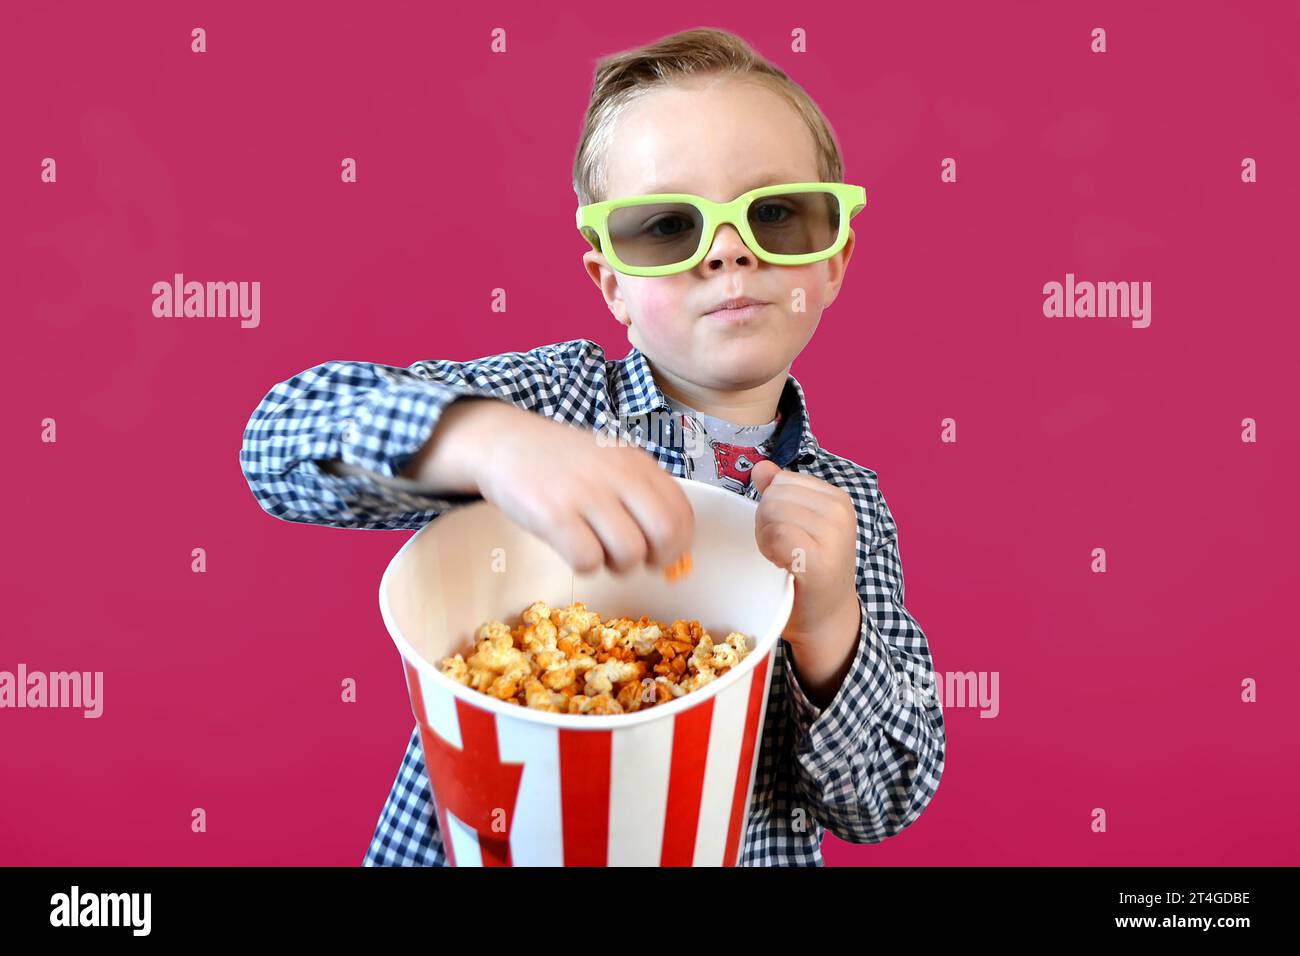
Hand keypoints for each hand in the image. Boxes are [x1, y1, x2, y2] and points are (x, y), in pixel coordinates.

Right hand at [471, 406, 694, 575]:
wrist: (504, 442)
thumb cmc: (562, 462)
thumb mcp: (611, 464)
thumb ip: (642, 497)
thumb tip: (672, 552)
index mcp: (637, 463)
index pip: (682, 513)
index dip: (678, 544)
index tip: (662, 553)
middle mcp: (618, 475)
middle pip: (666, 535)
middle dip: (657, 560)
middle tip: (635, 560)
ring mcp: (586, 493)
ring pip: (630, 554)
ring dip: (617, 566)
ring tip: (598, 552)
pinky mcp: (554, 514)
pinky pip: (588, 560)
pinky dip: (584, 566)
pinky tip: (572, 550)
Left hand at [751, 460, 860, 648]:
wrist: (826, 619)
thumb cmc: (808, 574)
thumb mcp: (797, 525)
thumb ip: (779, 494)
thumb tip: (761, 467)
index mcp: (836, 499)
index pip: (780, 481)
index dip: (771, 507)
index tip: (786, 535)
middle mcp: (840, 511)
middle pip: (772, 495)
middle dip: (765, 522)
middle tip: (782, 550)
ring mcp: (834, 534)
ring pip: (770, 513)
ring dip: (765, 539)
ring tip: (784, 558)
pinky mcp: (820, 558)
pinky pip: (775, 535)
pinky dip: (769, 551)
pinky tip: (783, 565)